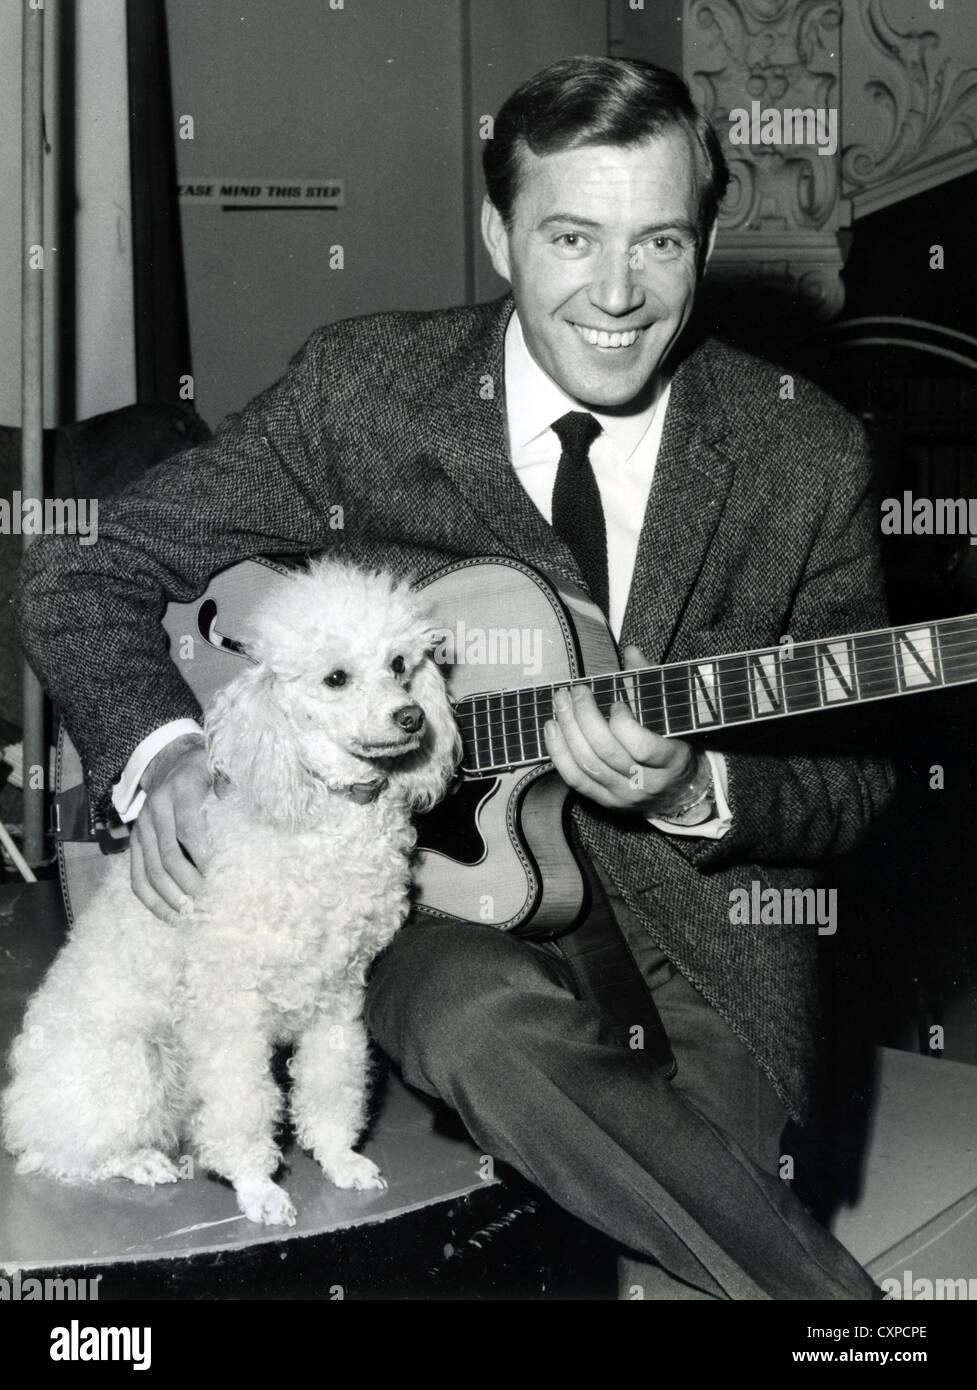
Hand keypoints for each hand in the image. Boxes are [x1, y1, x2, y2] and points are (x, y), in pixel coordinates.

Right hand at [129, 735, 212, 919]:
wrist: (170, 762)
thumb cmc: (204, 771)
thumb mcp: (219, 768)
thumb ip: (230, 785)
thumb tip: (242, 807)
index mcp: (180, 790)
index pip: (188, 828)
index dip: (202, 854)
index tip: (218, 877)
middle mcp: (156, 810)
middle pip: (168, 854)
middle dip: (187, 883)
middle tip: (207, 902)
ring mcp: (141, 828)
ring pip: (149, 870)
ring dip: (168, 897)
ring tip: (187, 916)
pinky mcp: (135, 843)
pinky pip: (136, 876)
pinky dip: (151, 899)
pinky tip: (168, 916)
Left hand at [543, 645, 705, 815]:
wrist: (680, 792)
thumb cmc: (676, 744)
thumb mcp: (673, 715)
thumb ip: (652, 683)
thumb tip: (630, 651)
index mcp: (671, 761)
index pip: (643, 747)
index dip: (624, 723)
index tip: (617, 702)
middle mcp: (646, 783)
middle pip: (607, 752)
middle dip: (585, 717)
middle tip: (576, 691)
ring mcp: (622, 795)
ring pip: (587, 765)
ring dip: (568, 730)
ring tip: (560, 703)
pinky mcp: (604, 800)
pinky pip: (574, 779)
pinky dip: (558, 752)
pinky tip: (552, 728)